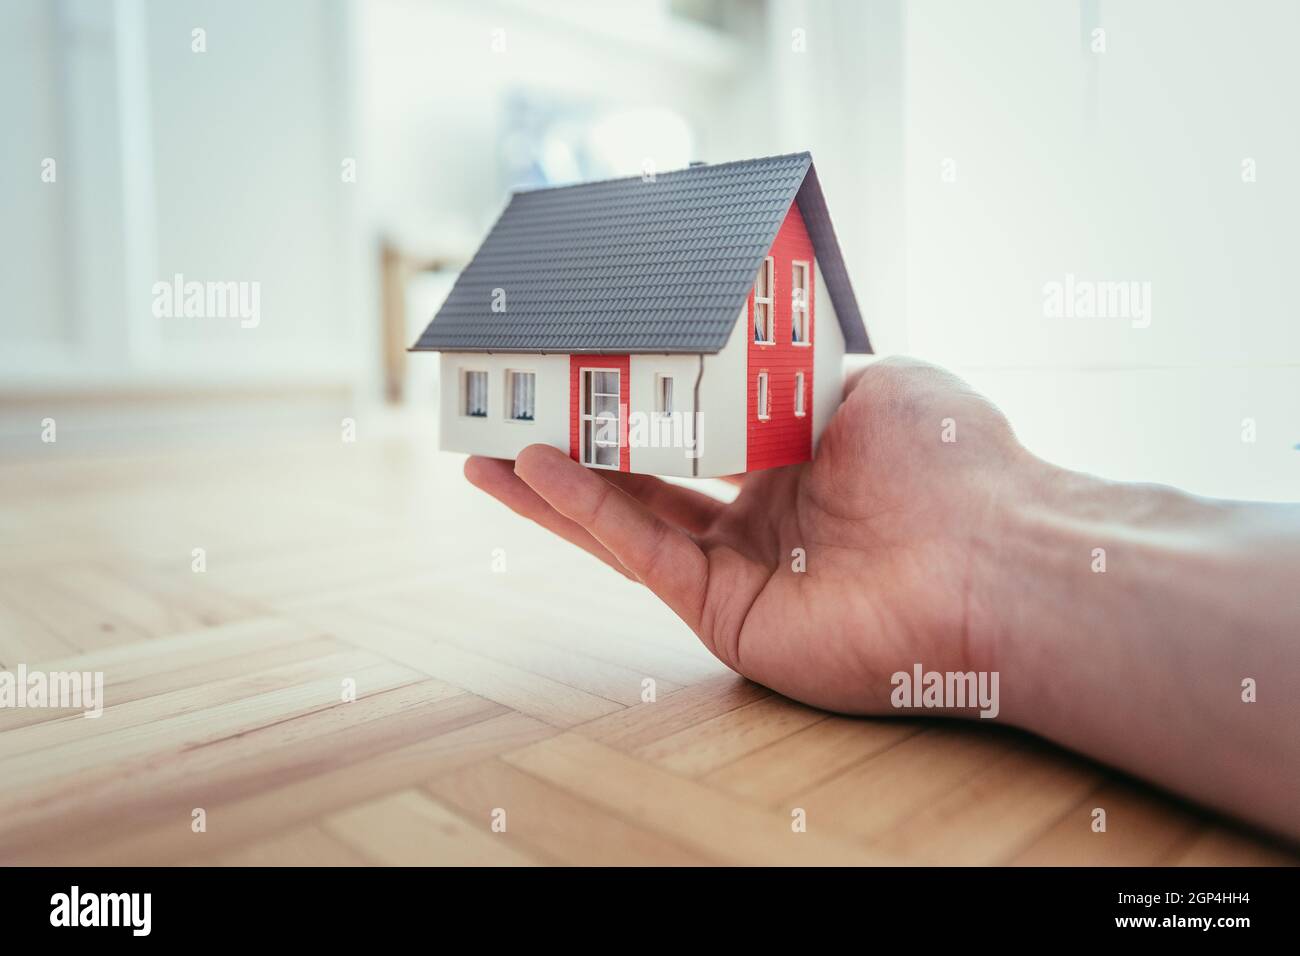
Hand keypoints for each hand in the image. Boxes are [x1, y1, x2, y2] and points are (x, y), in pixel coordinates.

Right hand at [464, 357, 1030, 714]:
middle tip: (509, 409)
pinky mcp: (728, 617)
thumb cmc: (955, 462)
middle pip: (646, 480)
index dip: (639, 401)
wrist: (1000, 557)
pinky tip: (535, 469)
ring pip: (626, 523)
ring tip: (481, 447)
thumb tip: (749, 345)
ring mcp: (742, 573)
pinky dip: (586, 512)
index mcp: (799, 465)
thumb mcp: (866, 380)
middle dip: (576, 447)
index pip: (696, 431)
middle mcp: (764, 523)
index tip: (584, 365)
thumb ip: (793, 368)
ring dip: (553, 485)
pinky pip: (642, 556)